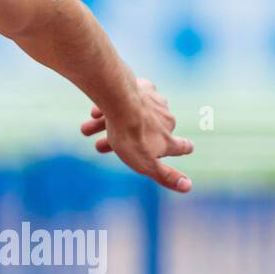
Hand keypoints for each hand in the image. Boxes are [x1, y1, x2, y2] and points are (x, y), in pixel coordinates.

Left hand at [80, 77, 193, 191]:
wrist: (120, 101)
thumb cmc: (131, 136)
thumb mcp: (146, 163)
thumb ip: (166, 176)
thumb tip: (188, 187)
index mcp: (167, 139)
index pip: (183, 146)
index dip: (184, 148)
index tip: (185, 147)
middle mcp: (166, 119)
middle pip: (148, 132)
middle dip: (126, 140)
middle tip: (99, 146)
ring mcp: (155, 101)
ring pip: (134, 115)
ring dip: (108, 124)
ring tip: (86, 129)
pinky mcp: (142, 86)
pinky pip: (128, 97)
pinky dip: (114, 104)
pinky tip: (97, 110)